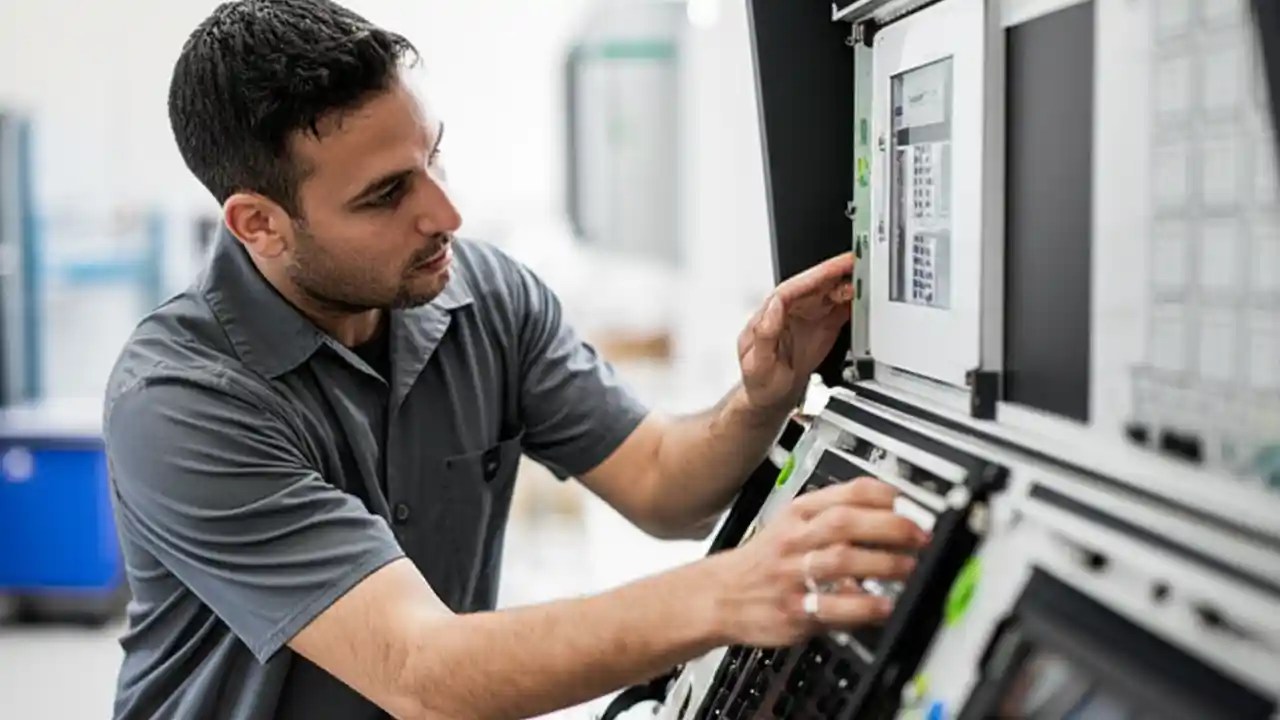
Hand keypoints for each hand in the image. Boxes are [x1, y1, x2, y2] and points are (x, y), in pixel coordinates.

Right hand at [702, 477, 927, 647]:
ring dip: (883, 563)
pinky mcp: (794, 609)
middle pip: (846, 522)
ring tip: (909, 567)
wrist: (720, 595)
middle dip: (890, 526)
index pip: (847, 492)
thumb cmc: (765, 560)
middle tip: (920, 536)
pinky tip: (883, 607)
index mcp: (799, 513)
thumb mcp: (792, 524)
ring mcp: (793, 575)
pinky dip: (863, 606)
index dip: (885, 495)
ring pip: (841, 560)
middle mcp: (796, 539)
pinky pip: (833, 607)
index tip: (912, 504)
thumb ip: (835, 515)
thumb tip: (892, 513)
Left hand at [738, 253, 855, 413]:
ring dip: (845, 285)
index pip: (792, 288)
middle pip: (813, 286)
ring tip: (863, 281)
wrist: (772, 398)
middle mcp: (788, 312)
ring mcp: (806, 317)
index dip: (815, 276)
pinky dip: (851, 301)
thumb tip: (774, 305)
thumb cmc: (760, 383)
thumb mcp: (757, 365)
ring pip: (827, 293)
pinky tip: (862, 298)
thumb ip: (764, 334)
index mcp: (769, 316)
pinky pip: (838, 308)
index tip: (833, 269)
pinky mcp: (820, 326)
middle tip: (857, 264)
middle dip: (835, 273)